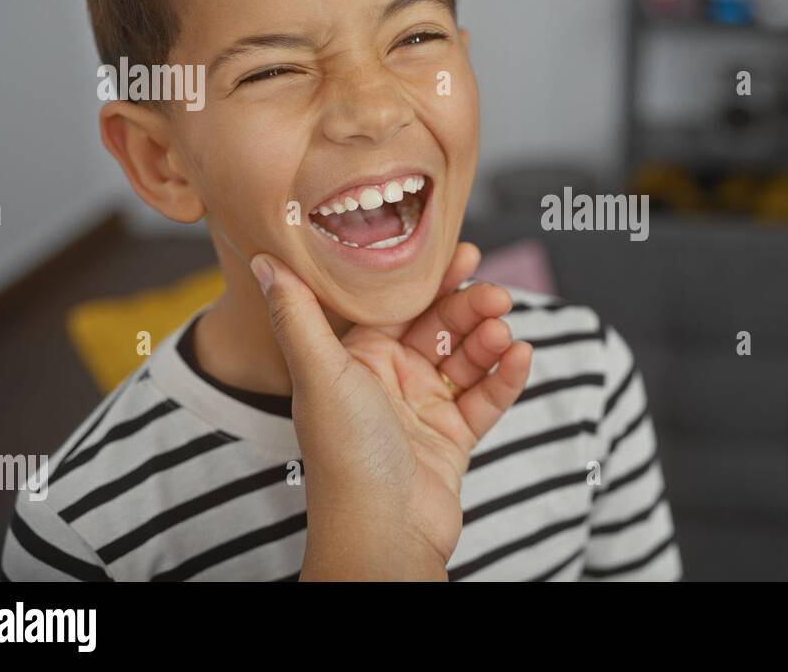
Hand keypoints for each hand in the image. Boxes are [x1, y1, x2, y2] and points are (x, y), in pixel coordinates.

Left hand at [250, 243, 532, 578]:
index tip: (461, 253)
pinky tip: (521, 357)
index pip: (397, 307)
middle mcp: (389, 382)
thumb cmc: (345, 456)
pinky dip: (505, 376)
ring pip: (466, 359)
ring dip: (488, 340)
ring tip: (504, 332)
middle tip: (497, 295)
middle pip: (438, 328)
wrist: (383, 533)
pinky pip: (486, 397)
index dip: (430, 280)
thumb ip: (297, 314)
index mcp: (356, 362)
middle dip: (469, 308)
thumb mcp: (321, 373)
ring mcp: (424, 411)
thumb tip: (267, 261)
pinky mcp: (454, 439)